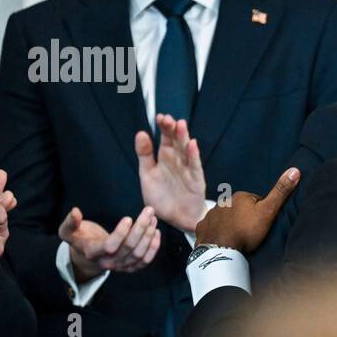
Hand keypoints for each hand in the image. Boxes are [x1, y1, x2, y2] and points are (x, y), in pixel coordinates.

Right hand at [59, 205, 160, 281]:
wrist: (87, 257)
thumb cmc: (79, 239)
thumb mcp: (67, 231)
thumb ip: (70, 222)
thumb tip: (75, 211)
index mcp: (93, 253)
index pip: (110, 246)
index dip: (120, 233)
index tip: (128, 218)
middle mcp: (108, 262)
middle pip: (129, 248)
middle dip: (141, 228)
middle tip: (148, 211)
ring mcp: (120, 267)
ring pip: (139, 254)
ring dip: (149, 236)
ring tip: (153, 218)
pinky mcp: (130, 267)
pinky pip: (145, 261)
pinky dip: (153, 248)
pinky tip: (157, 232)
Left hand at [137, 114, 206, 232]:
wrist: (177, 219)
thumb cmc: (163, 197)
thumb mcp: (147, 175)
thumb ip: (144, 155)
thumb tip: (141, 133)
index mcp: (165, 158)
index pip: (165, 138)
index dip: (163, 127)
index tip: (159, 117)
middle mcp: (177, 160)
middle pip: (175, 141)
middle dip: (172, 129)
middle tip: (167, 119)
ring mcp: (187, 169)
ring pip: (186, 150)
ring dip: (183, 138)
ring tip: (180, 125)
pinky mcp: (196, 180)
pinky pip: (194, 166)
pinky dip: (193, 156)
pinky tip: (192, 145)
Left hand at [195, 168, 300, 252]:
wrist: (222, 250)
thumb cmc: (247, 231)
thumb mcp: (269, 210)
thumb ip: (280, 191)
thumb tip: (294, 170)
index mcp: (239, 196)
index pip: (254, 201)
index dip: (260, 213)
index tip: (261, 224)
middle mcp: (223, 202)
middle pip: (238, 209)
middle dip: (244, 218)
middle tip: (250, 232)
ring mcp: (211, 215)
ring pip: (224, 218)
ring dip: (230, 225)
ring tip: (237, 238)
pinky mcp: (202, 228)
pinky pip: (211, 228)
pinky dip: (217, 233)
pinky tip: (223, 241)